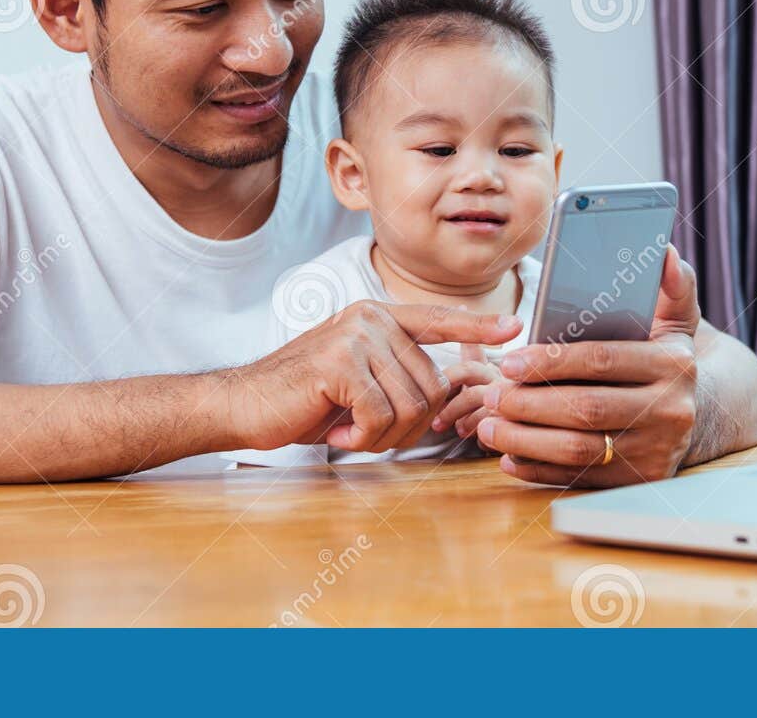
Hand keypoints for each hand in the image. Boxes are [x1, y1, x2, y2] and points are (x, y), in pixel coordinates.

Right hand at [220, 301, 520, 452]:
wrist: (244, 407)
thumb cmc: (303, 401)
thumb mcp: (360, 381)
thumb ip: (398, 374)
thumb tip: (451, 387)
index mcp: (378, 317)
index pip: (438, 320)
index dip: (477, 326)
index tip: (512, 329)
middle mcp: (370, 317)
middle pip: (431, 385)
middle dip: (408, 425)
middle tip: (365, 432)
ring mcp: (355, 336)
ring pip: (410, 404)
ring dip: (383, 435)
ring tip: (348, 430)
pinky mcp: (339, 363)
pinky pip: (380, 415)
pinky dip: (362, 438)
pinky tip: (336, 432)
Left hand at [477, 246, 700, 486]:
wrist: (696, 414)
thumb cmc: (663, 358)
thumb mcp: (675, 320)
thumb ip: (671, 284)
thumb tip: (663, 251)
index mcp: (673, 364)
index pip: (600, 360)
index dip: (549, 362)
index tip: (507, 361)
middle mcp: (671, 410)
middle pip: (586, 409)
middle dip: (529, 403)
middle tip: (490, 394)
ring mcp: (656, 451)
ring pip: (579, 450)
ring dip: (526, 440)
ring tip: (490, 426)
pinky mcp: (638, 481)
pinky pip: (580, 480)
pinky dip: (540, 471)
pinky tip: (510, 458)